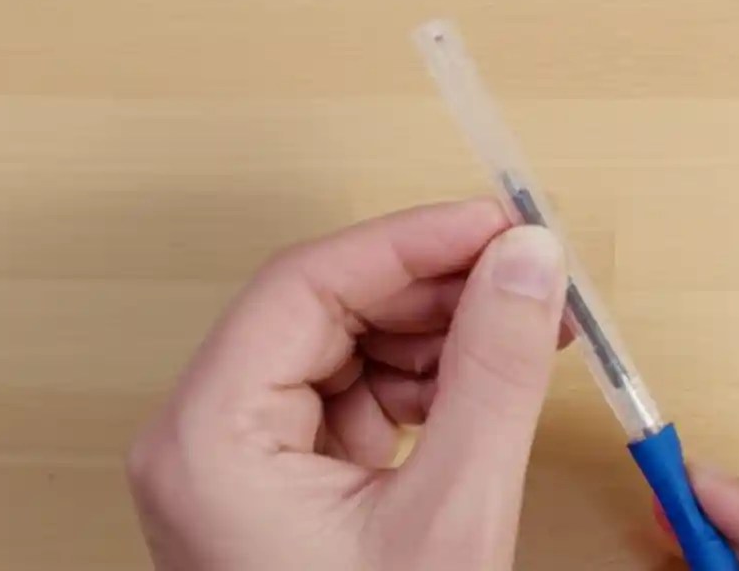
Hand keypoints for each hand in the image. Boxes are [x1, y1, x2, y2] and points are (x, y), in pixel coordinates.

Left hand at [127, 199, 568, 569]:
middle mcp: (210, 437)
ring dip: (441, 333)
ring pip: (349, 347)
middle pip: (327, 309)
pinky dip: (429, 383)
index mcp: (210, 439)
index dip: (409, 241)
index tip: (496, 223)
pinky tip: (486, 384)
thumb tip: (528, 265)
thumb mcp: (450, 513)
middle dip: (437, 288)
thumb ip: (493, 375)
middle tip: (528, 274)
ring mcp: (247, 459)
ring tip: (525, 333)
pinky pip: (360, 396)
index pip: (306, 287)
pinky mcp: (288, 479)